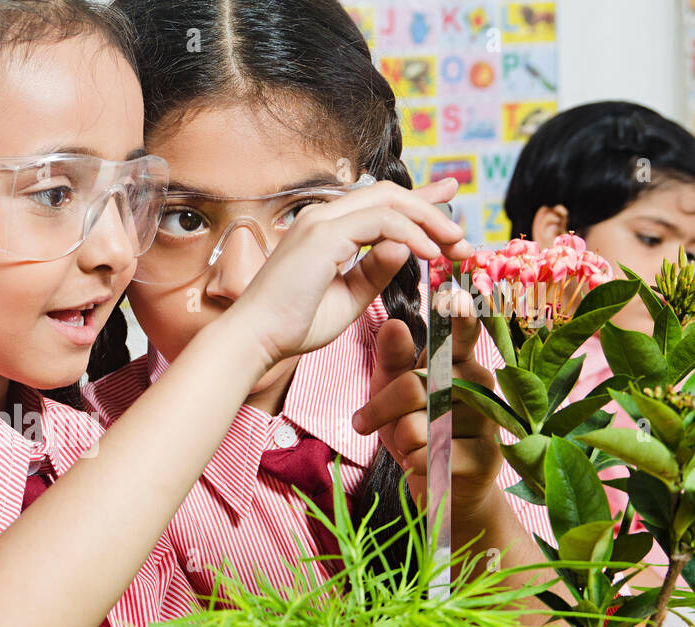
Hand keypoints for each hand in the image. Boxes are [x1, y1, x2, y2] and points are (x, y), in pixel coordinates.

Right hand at [230, 179, 470, 365]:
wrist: (255, 340)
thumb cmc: (292, 326)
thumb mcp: (348, 297)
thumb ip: (375, 271)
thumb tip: (406, 247)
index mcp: (324, 229)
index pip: (379, 202)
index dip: (419, 199)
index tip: (450, 198)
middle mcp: (321, 216)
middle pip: (390, 194)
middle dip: (433, 211)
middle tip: (462, 239)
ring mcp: (321, 221)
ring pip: (390, 201)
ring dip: (430, 221)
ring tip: (455, 247)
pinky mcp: (324, 235)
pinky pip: (381, 222)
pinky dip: (411, 234)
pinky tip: (430, 255)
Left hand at [352, 291, 503, 517]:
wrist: (441, 487)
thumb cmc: (415, 429)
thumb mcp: (392, 391)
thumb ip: (392, 360)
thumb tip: (395, 324)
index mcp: (458, 361)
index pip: (461, 333)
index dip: (458, 316)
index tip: (451, 295)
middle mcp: (481, 384)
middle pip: (418, 384)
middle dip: (383, 406)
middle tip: (363, 421)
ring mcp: (490, 420)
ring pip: (423, 423)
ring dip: (401, 439)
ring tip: (409, 446)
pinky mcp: (487, 457)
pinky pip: (435, 454)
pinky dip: (415, 462)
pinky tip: (419, 464)